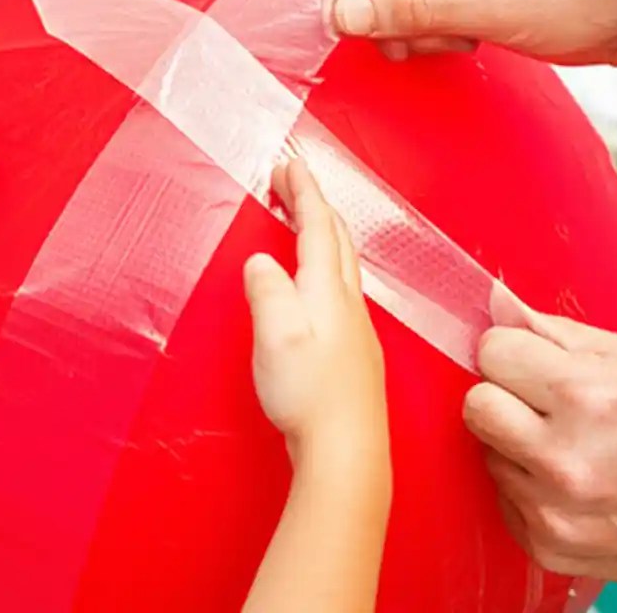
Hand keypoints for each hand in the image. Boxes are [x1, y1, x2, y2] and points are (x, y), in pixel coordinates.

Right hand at [244, 158, 387, 457]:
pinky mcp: (352, 354)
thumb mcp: (276, 335)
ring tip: (301, 222)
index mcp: (328, 291)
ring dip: (321, 234)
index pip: (318, 226)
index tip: (289, 163)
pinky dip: (324, 267)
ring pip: (342, 264)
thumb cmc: (310, 396)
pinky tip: (315, 285)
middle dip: (313, 204)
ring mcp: (355, 329)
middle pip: (336, 239)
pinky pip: (340, 291)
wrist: (346, 452)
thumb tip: (261, 263)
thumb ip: (268, 291)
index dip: (303, 191)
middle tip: (290, 182)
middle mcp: (348, 304)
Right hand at [321, 0, 616, 62]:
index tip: (337, 21)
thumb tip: (341, 14)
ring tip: (449, 39)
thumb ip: (410, 8)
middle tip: (393, 40)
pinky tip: (463, 39)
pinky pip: (422, 1)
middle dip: (377, 3)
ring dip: (406, 22)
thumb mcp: (490, 2)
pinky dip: (429, 28)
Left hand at [465, 306, 616, 590]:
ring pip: (487, 451)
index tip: (535, 361)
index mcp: (588, 396)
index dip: (513, 351)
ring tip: (574, 446)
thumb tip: (498, 303)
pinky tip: (577, 483)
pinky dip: (529, 485)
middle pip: (475, 404)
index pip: (492, 352)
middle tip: (545, 403)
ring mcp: (551, 508)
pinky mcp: (545, 544)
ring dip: (517, 442)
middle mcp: (562, 456)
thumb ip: (559, 332)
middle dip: (502, 394)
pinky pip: (504, 496)